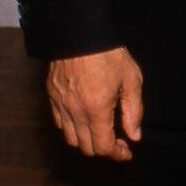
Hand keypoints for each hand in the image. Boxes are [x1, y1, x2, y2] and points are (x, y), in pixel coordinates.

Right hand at [46, 46, 142, 160]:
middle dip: (103, 148)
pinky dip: (71, 127)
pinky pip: (59, 122)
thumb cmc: (109, 54)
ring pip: (70, 138)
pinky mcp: (51, 96)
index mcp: (96, 109)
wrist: (81, 31)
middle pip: (86, 148)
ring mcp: (60, 104)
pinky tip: (84, 117)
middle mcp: (75, 112)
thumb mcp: (131, 80)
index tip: (127, 150)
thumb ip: (133, 111)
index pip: (103, 147)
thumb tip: (134, 136)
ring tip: (100, 129)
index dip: (117, 153)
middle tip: (117, 140)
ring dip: (86, 140)